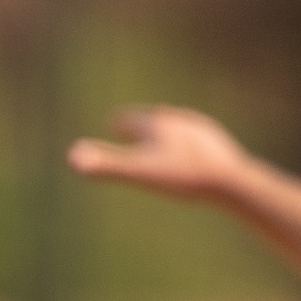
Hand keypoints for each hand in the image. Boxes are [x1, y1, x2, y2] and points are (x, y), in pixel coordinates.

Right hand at [66, 105, 254, 204]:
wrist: (230, 180)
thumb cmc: (181, 177)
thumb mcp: (138, 173)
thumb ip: (106, 166)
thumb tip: (71, 157)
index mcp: (155, 124)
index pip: (130, 120)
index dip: (119, 124)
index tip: (114, 124)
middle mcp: (177, 120)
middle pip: (154, 120)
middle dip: (143, 124)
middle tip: (135, 125)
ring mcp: (200, 129)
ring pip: (178, 126)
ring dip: (167, 131)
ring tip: (164, 137)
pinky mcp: (219, 143)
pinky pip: (198, 141)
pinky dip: (189, 144)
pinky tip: (192, 152)